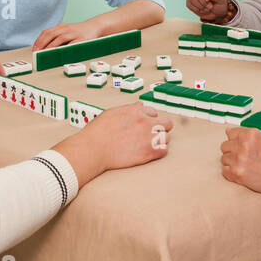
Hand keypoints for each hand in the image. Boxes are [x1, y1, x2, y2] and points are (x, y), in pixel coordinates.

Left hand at [33, 20, 101, 50]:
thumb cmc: (79, 32)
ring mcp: (74, 33)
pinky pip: (72, 44)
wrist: (95, 26)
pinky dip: (65, 49)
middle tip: (37, 53)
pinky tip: (61, 54)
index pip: (47, 32)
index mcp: (61, 27)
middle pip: (51, 34)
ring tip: (45, 54)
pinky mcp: (82, 39)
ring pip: (60, 39)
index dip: (39, 40)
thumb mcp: (67, 32)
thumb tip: (46, 50)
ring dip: (51, 47)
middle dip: (42, 44)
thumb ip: (58, 37)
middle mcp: (66, 28)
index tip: (34, 49)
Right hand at [55, 103, 172, 183]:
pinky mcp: (149, 152)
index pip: (153, 112)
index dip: (149, 119)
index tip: (146, 125)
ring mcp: (148, 136)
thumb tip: (137, 107)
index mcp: (136, 111)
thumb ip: (127, 110)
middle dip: (160, 128)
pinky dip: (159, 152)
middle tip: (152, 135)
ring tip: (149, 146)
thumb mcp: (111, 113)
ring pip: (166, 137)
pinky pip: (164, 151)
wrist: (93, 149)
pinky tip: (150, 153)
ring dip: (160, 141)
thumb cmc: (97, 133)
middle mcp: (145, 121)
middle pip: (166, 123)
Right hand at [185, 0, 230, 21]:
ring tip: (207, 9)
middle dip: (203, 2)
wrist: (216, 12)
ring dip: (201, 6)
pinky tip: (202, 10)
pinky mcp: (189, 1)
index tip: (208, 0)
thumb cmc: (219, 3)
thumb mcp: (221, 0)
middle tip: (210, 6)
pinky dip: (196, 9)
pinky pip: (189, 5)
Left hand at [219, 125, 260, 197]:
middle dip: (232, 151)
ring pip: (223, 158)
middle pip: (224, 145)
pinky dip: (231, 173)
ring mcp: (238, 159)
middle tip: (244, 158)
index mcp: (250, 134)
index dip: (235, 141)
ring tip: (245, 165)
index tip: (241, 146)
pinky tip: (242, 172)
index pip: (230, 132)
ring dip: (231, 162)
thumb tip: (228, 131)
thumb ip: (245, 135)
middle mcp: (243, 144)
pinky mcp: (235, 172)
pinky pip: (224, 170)